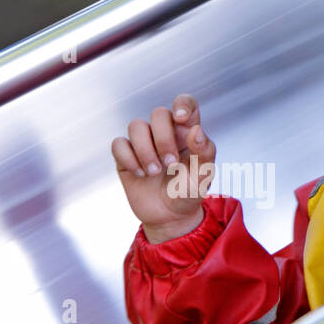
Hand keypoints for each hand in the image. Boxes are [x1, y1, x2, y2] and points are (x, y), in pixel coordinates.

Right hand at [111, 93, 216, 241]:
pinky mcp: (126, 156)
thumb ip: (205, 152)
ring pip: (136, 125)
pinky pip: (119, 144)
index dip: (182, 104)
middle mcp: (164, 133)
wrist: (170, 219)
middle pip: (159, 114)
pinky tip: (140, 174)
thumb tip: (196, 131)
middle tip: (171, 164)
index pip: (185, 103)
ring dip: (145, 150)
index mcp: (187, 132)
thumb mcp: (203, 177)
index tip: (181, 119)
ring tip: (154, 172)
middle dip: (164, 138)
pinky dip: (128, 158)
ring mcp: (143, 143)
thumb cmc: (188, 194)